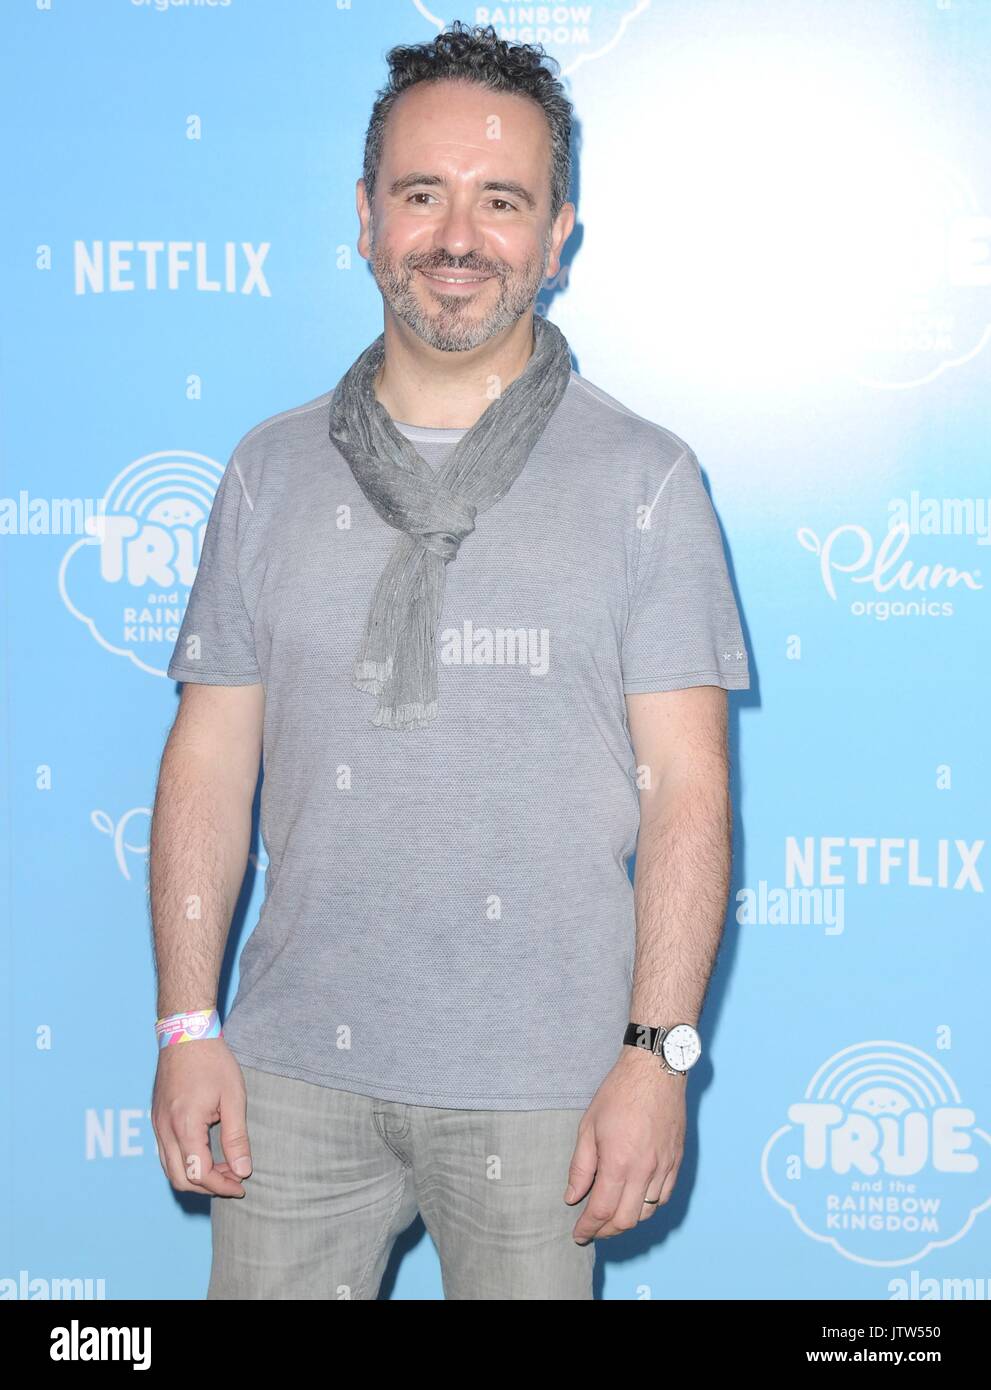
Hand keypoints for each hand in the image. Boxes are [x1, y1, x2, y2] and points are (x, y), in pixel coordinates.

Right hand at [151, 1037, 251, 1197]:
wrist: (186, 1034)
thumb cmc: (213, 1062)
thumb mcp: (233, 1098)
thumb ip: (236, 1137)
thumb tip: (243, 1171)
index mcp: (185, 1126)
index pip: (199, 1174)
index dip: (221, 1186)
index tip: (241, 1186)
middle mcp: (165, 1130)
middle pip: (180, 1179)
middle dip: (208, 1187)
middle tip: (234, 1180)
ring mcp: (157, 1125)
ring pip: (170, 1169)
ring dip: (195, 1176)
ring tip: (223, 1168)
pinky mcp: (156, 1119)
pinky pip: (166, 1153)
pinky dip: (185, 1162)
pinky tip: (207, 1153)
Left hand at [564, 1046, 685, 1241]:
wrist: (654, 1070)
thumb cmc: (619, 1093)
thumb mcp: (589, 1126)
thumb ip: (581, 1167)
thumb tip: (572, 1197)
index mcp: (619, 1162)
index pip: (602, 1210)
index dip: (588, 1228)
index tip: (578, 1235)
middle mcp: (645, 1170)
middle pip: (627, 1220)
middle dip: (606, 1231)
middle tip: (592, 1229)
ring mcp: (664, 1167)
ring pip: (647, 1213)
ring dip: (628, 1220)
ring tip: (612, 1216)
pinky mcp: (676, 1161)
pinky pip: (664, 1197)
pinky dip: (648, 1207)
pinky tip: (636, 1201)